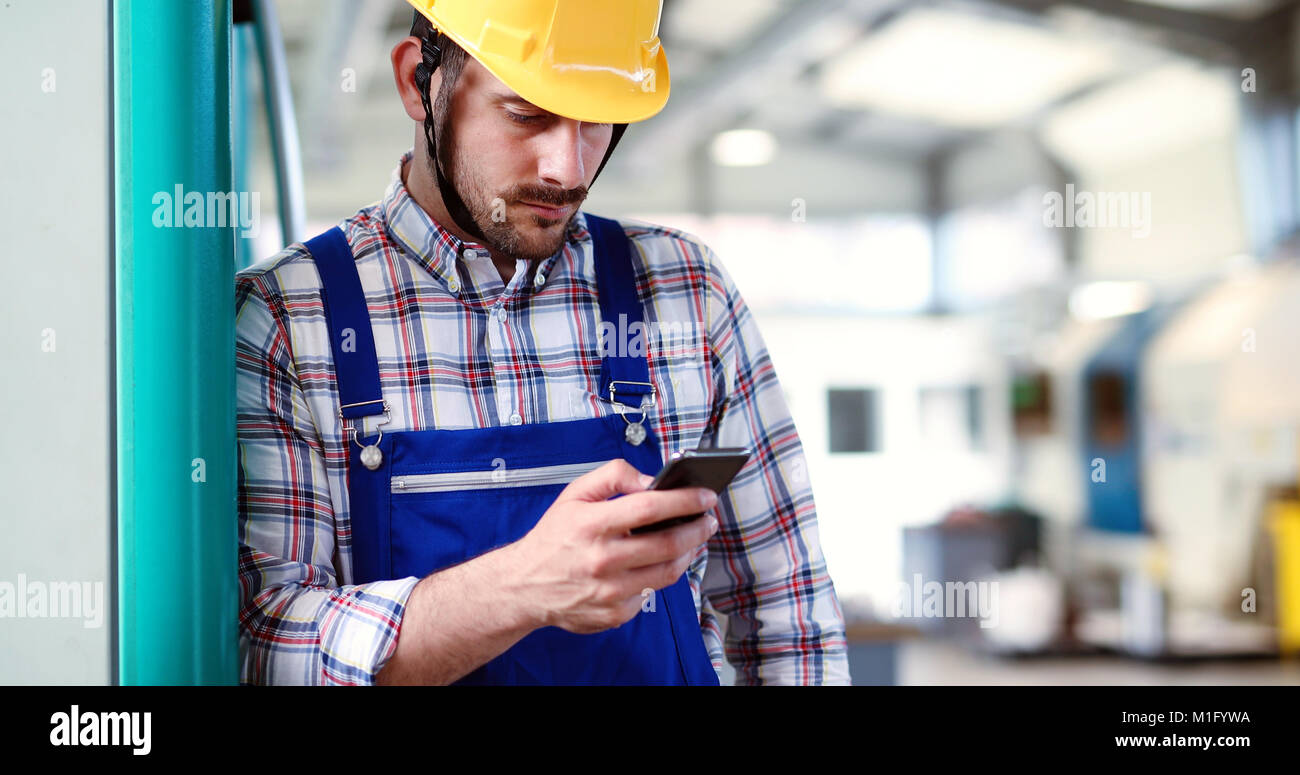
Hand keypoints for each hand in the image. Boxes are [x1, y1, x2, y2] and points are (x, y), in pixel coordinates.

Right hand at [503, 459, 718, 634]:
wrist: (525, 585)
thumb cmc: (555, 537)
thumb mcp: (575, 494)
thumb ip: (614, 476)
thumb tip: (651, 481)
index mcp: (590, 525)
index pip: (649, 508)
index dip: (684, 500)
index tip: (705, 496)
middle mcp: (600, 560)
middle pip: (667, 544)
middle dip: (697, 528)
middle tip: (709, 519)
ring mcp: (609, 592)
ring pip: (668, 572)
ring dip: (688, 553)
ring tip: (693, 538)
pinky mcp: (614, 614)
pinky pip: (652, 593)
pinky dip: (661, 575)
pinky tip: (662, 562)